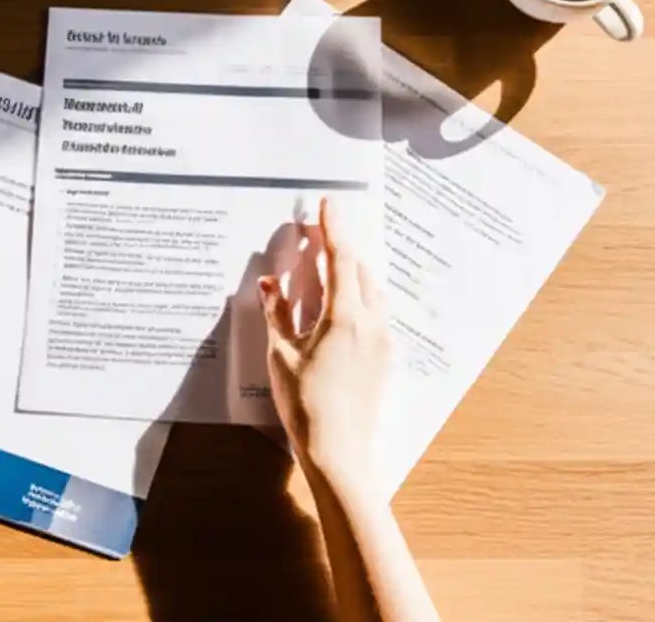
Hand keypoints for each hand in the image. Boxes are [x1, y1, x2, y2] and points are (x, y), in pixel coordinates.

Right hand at [258, 197, 390, 478]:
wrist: (340, 450)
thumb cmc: (305, 404)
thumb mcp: (280, 355)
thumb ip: (277, 314)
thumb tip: (271, 283)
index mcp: (345, 316)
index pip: (342, 257)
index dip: (334, 227)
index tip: (328, 203)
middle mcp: (371, 323)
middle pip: (361, 269)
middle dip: (342, 247)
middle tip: (321, 233)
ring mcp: (382, 341)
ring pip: (371, 291)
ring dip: (352, 272)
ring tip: (329, 266)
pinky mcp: (383, 357)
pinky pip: (374, 313)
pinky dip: (358, 297)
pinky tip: (339, 306)